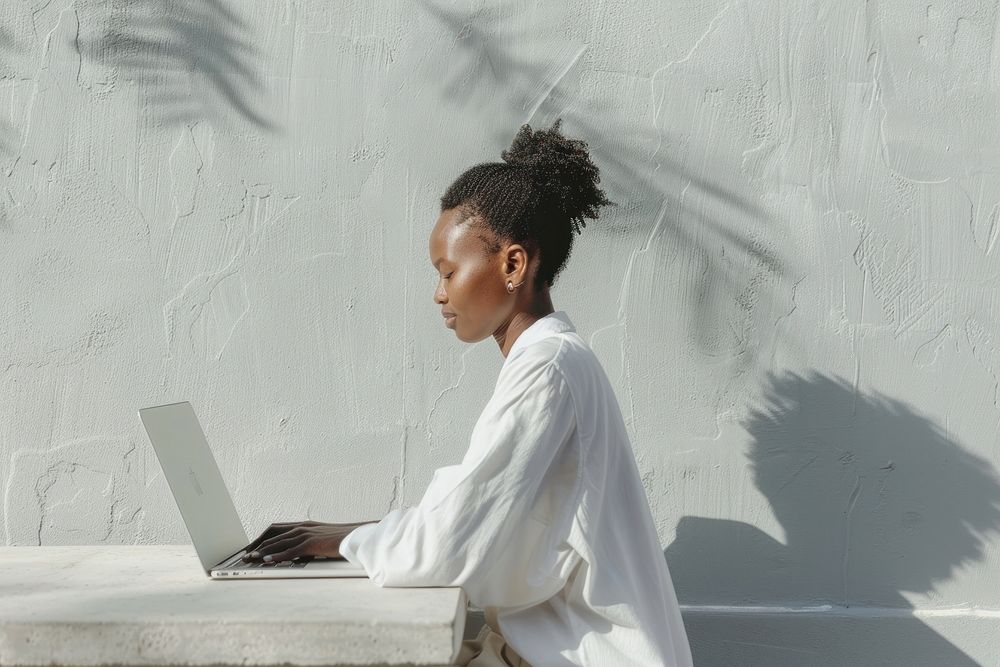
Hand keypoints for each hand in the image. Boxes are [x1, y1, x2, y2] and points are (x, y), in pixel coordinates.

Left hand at [240, 520, 377, 562]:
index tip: (252, 547)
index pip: (277, 528)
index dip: (262, 538)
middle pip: (273, 534)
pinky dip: (277, 555)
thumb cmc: (344, 540)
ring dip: (262, 551)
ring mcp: (307, 533)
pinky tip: (267, 561)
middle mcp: (303, 527)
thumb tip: (297, 556)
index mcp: (305, 525)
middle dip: (257, 544)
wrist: (360, 536)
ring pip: (278, 541)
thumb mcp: (322, 541)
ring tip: (250, 559)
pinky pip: (290, 550)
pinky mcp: (312, 543)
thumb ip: (309, 545)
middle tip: (245, 555)